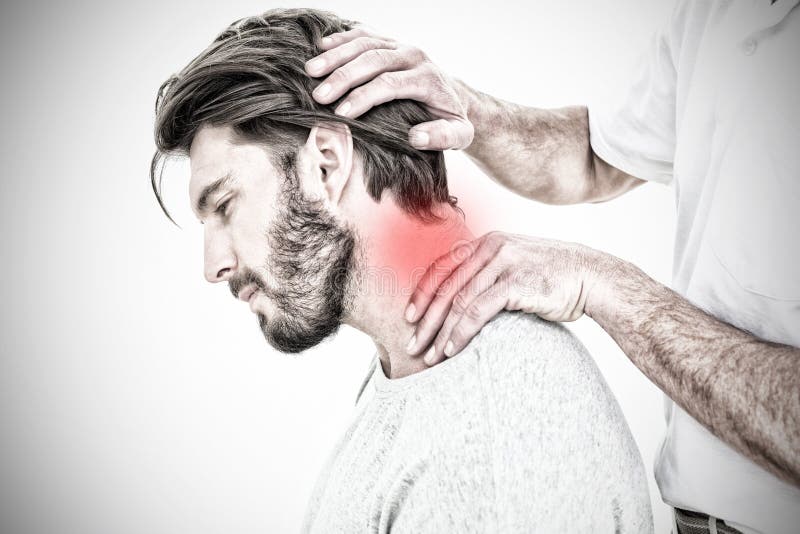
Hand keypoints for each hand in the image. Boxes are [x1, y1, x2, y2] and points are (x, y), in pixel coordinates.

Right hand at [304, 27, 473, 149]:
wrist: (454, 95)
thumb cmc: (450, 119)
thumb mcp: (459, 134)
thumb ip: (443, 137)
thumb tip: (416, 137)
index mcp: (427, 78)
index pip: (391, 83)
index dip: (364, 97)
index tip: (342, 114)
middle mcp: (413, 55)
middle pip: (374, 59)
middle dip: (343, 77)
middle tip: (319, 96)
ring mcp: (399, 44)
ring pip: (364, 42)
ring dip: (336, 56)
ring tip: (310, 71)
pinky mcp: (389, 41)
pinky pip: (363, 33)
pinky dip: (341, 39)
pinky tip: (320, 48)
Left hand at [404, 231, 607, 364]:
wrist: (591, 276)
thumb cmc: (552, 277)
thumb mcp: (515, 266)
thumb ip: (488, 275)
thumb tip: (459, 300)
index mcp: (486, 243)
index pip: (442, 267)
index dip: (421, 293)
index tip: (409, 317)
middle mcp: (491, 248)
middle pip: (446, 287)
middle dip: (425, 320)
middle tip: (412, 346)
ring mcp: (503, 264)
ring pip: (458, 301)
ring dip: (440, 333)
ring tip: (430, 356)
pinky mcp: (515, 283)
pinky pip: (477, 311)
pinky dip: (460, 333)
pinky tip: (452, 350)